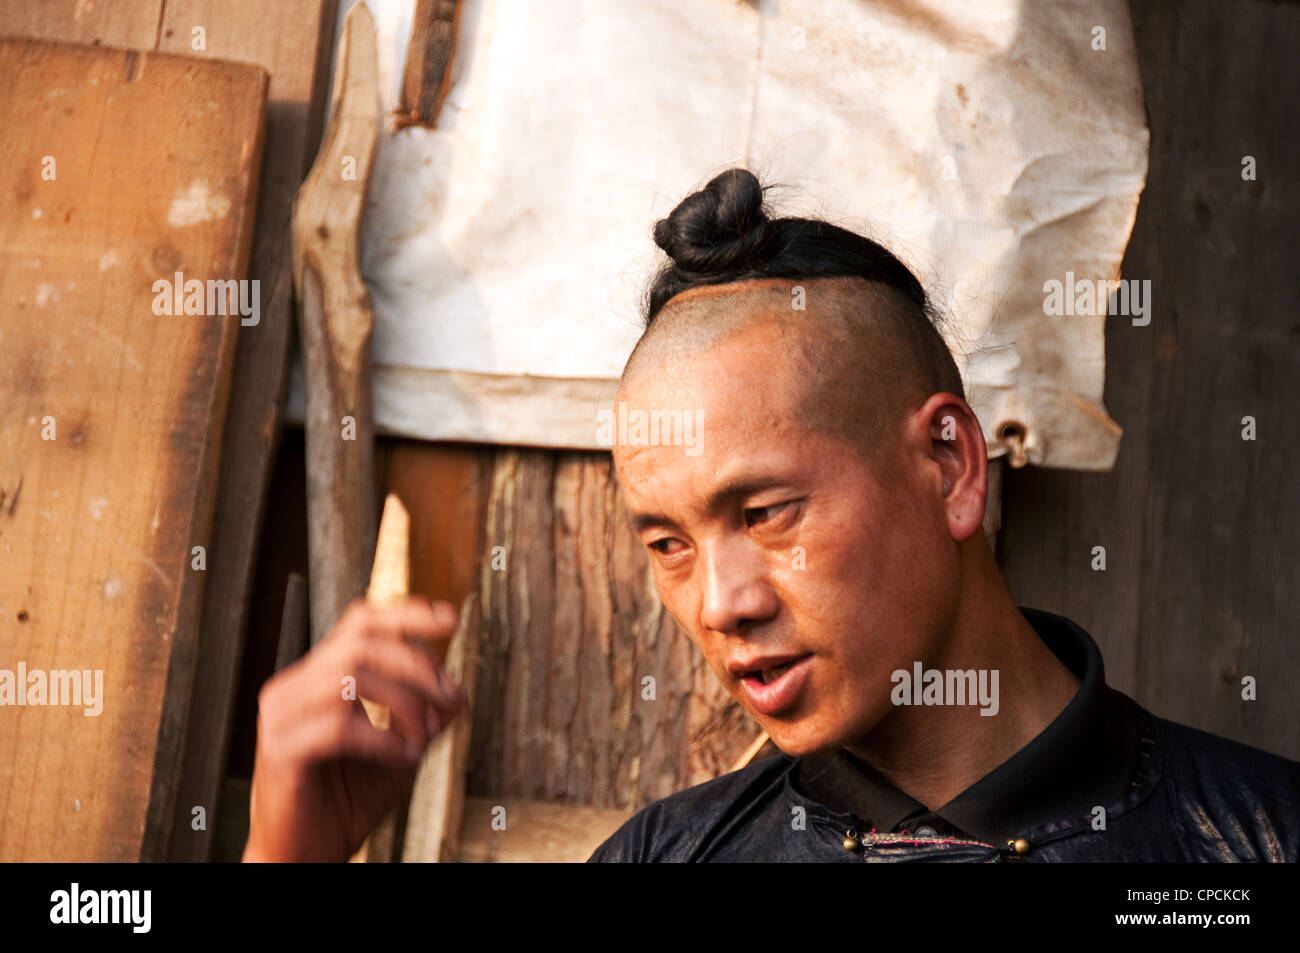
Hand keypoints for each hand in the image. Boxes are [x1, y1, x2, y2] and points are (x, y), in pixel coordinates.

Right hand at [243, 596, 465, 861]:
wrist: (304, 858)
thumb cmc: (345, 803)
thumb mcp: (398, 752)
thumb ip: (423, 719)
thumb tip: (456, 691)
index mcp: (315, 678)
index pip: (360, 623)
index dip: (407, 614)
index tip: (453, 619)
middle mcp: (292, 688)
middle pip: (361, 641)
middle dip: (417, 662)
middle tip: (447, 697)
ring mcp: (280, 717)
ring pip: (352, 675)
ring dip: (404, 703)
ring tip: (421, 738)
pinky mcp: (280, 751)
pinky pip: (340, 726)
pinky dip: (384, 739)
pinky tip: (402, 757)